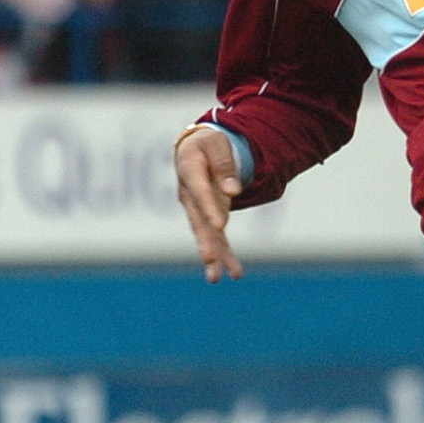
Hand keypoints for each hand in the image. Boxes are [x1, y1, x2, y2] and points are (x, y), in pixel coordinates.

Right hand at [176, 126, 244, 282]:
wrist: (193, 149)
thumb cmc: (207, 144)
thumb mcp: (217, 144)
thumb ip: (224, 165)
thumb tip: (234, 192)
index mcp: (189, 171)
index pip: (200, 192)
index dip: (210, 208)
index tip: (221, 225)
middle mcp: (189, 195)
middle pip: (198, 220)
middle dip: (205, 240)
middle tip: (210, 259)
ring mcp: (196, 209)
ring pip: (205, 235)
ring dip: (212, 255)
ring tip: (216, 277)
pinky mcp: (206, 218)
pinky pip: (216, 237)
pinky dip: (225, 254)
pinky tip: (234, 273)